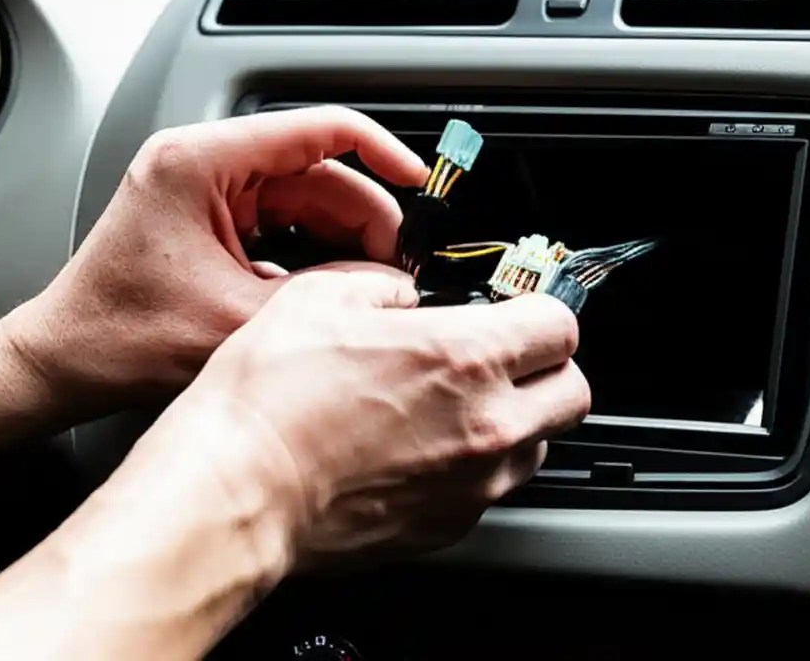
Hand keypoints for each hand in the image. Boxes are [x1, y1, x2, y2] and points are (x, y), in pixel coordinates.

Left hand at [3, 106, 428, 415]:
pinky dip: (313, 252)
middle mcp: (202, 163)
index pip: (317, 129)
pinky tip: (330, 289)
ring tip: (368, 284)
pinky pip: (282, 222)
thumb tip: (391, 282)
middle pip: (317, 171)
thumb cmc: (120, 338)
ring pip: (304, 199)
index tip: (419, 180)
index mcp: (202, 162)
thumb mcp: (242, 319)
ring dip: (341, 239)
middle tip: (394, 268)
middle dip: (364, 218)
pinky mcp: (207, 218)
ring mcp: (204, 190)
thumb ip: (328, 294)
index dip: (381, 151)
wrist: (62, 364)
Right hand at [149, 266, 590, 572]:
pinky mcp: (447, 526)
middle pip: (573, 392)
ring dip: (516, 421)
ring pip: (538, 446)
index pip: (561, 324)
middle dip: (548, 369)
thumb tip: (402, 293)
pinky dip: (474, 468)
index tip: (519, 311)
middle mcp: (485, 424)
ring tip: (456, 407)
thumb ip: (382, 284)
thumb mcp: (319, 298)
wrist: (235, 492)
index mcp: (464, 357)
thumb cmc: (267, 403)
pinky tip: (422, 449)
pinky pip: (490, 490)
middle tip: (506, 359)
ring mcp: (472, 483)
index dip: (540, 309)